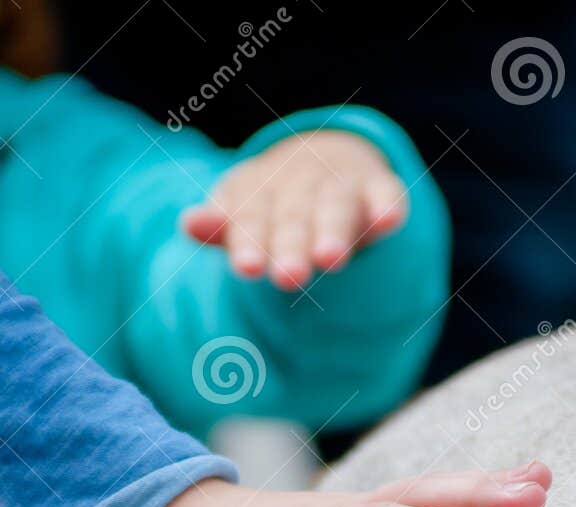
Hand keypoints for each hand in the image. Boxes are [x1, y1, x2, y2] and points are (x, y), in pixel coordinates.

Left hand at [181, 130, 407, 288]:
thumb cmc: (272, 206)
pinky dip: (386, 206)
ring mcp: (340, 185)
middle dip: (290, 246)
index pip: (251, 219)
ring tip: (331, 259)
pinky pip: (385, 194)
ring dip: (333, 230)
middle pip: (292, 218)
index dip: (249, 244)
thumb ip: (223, 229)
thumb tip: (187, 224)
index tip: (246, 270)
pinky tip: (387, 222)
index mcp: (259, 195)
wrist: (321, 158)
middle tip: (287, 278)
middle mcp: (299, 186)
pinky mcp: (379, 188)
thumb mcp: (244, 216)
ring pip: (335, 206)